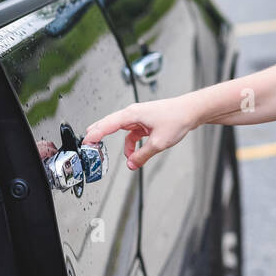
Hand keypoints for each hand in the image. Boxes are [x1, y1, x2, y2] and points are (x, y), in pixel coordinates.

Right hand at [82, 95, 196, 170]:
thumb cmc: (176, 118)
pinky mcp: (146, 121)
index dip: (94, 134)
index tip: (85, 142)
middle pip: (110, 125)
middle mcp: (133, 113)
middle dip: (100, 135)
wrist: (191, 111)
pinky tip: (136, 153)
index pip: (107, 124)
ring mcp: (139, 117)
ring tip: (128, 158)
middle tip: (90, 146)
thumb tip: (131, 164)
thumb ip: (142, 155)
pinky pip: (133, 134)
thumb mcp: (158, 143)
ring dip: (125, 146)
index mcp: (132, 114)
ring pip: (123, 132)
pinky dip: (133, 144)